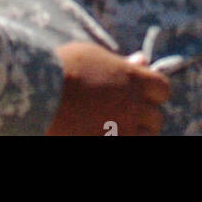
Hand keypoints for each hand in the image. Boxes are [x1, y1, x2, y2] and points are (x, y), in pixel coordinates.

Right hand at [46, 43, 169, 135]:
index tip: (140, 91)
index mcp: (133, 80)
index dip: (153, 91)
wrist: (39, 92)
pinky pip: (128, 144)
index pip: (162, 88)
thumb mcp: (95, 56)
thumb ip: (122, 63)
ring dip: (135, 132)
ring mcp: (122, 131)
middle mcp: (133, 107)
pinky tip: (103, 132)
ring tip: (115, 126)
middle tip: (123, 111)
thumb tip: (142, 60)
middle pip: (156, 118)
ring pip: (146, 138)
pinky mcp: (110, 145)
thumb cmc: (65, 67)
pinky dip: (120, 138)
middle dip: (144, 115)